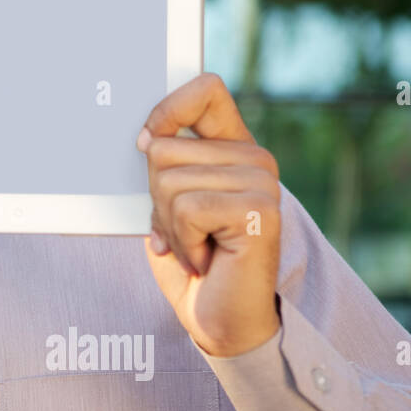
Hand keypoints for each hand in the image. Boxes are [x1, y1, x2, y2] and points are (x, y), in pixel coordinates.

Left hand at [138, 73, 281, 357]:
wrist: (220, 319)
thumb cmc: (192, 259)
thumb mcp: (167, 202)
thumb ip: (165, 164)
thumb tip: (147, 138)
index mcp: (232, 147)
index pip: (205, 90)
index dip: (167, 110)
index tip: (146, 142)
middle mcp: (255, 159)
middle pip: (164, 148)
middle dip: (156, 198)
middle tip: (182, 230)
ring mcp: (264, 183)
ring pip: (170, 181)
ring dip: (169, 224)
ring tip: (195, 245)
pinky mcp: (262, 212)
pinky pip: (187, 208)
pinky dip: (183, 241)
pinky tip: (205, 258)